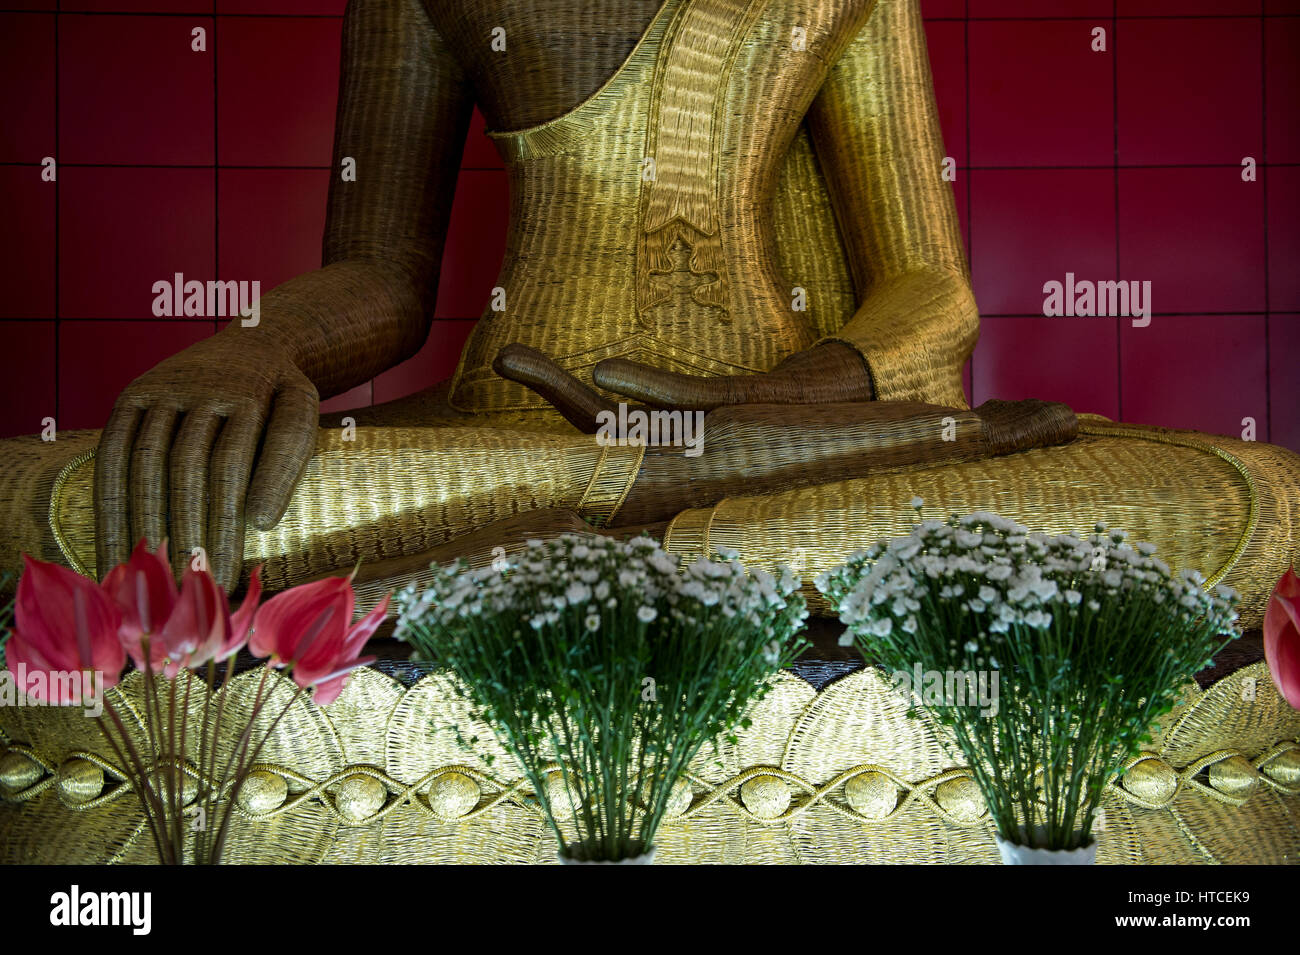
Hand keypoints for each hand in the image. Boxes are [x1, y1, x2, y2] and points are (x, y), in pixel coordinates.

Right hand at [94, 329, 318, 590]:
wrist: (256, 342)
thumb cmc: (283, 399)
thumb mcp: (303, 415)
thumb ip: (289, 459)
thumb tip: (260, 521)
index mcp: (248, 393)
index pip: (234, 463)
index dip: (227, 521)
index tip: (231, 571)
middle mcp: (200, 387)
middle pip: (188, 466)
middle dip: (189, 529)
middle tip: (192, 583)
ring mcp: (161, 390)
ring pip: (145, 462)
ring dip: (145, 524)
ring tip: (151, 580)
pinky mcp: (131, 396)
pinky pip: (111, 455)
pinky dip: (109, 507)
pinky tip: (114, 552)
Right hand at [494, 341, 873, 432]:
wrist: (842, 406)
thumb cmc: (770, 411)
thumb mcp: (705, 401)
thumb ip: (658, 395)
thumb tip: (615, 377)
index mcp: (657, 444)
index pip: (587, 429)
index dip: (545, 402)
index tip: (500, 369)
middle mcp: (669, 451)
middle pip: (588, 431)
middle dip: (542, 392)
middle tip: (495, 356)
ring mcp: (698, 437)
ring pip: (619, 424)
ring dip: (564, 392)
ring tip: (512, 361)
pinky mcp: (733, 415)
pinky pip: (679, 401)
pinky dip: (641, 386)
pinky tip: (602, 371)